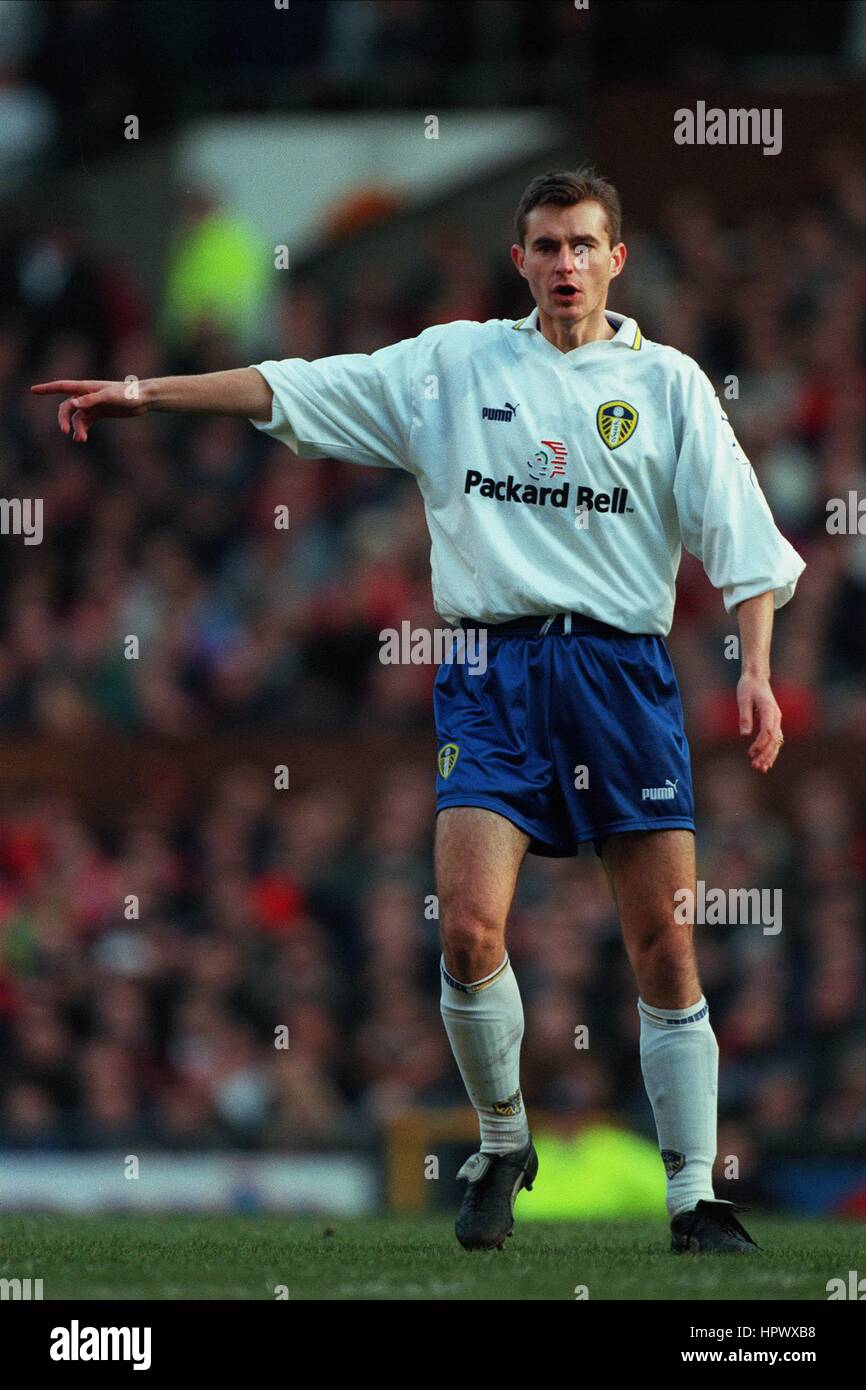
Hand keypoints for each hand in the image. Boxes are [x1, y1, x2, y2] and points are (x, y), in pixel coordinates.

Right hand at [30, 378, 149, 441]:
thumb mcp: (109, 397)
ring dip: (76, 428)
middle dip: (63, 419)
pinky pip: (85, 422)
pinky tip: (80, 438)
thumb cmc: (127, 394)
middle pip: (67, 407)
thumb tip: (74, 405)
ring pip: (77, 417)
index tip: (32, 390)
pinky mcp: (99, 413)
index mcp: (86, 387)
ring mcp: (92, 405)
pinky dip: (82, 430)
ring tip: (81, 440)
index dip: (47, 389)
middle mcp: (86, 395)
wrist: (143, 399)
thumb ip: (91, 400)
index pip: (62, 386)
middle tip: (65, 431)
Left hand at [737, 672, 782, 772]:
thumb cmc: (748, 687)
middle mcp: (776, 716)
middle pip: (774, 740)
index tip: (750, 754)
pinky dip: (772, 751)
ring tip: (760, 768)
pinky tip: (767, 763)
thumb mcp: (743, 700)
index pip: (768, 731)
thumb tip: (744, 735)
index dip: (760, 744)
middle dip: (766, 754)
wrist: (757, 678)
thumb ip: (744, 717)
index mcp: (769, 710)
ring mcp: (777, 720)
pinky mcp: (774, 723)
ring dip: (769, 756)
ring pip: (776, 742)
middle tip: (755, 766)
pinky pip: (775, 740)